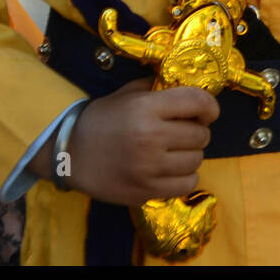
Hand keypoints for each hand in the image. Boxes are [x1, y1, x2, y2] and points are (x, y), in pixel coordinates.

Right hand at [66, 79, 217, 206]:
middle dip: (197, 131)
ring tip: (176, 151)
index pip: (198, 102)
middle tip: (184, 131)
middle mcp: (151, 137)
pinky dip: (185, 177)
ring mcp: (149, 168)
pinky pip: (186, 184)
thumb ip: (159, 88)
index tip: (207, 112)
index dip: (210, 106)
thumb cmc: (101, 120)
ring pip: (197, 160)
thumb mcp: (127, 94)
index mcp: (147, 108)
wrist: (69, 155)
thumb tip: (190, 89)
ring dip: (191, 154)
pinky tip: (172, 170)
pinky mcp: (145, 191)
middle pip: (201, 134)